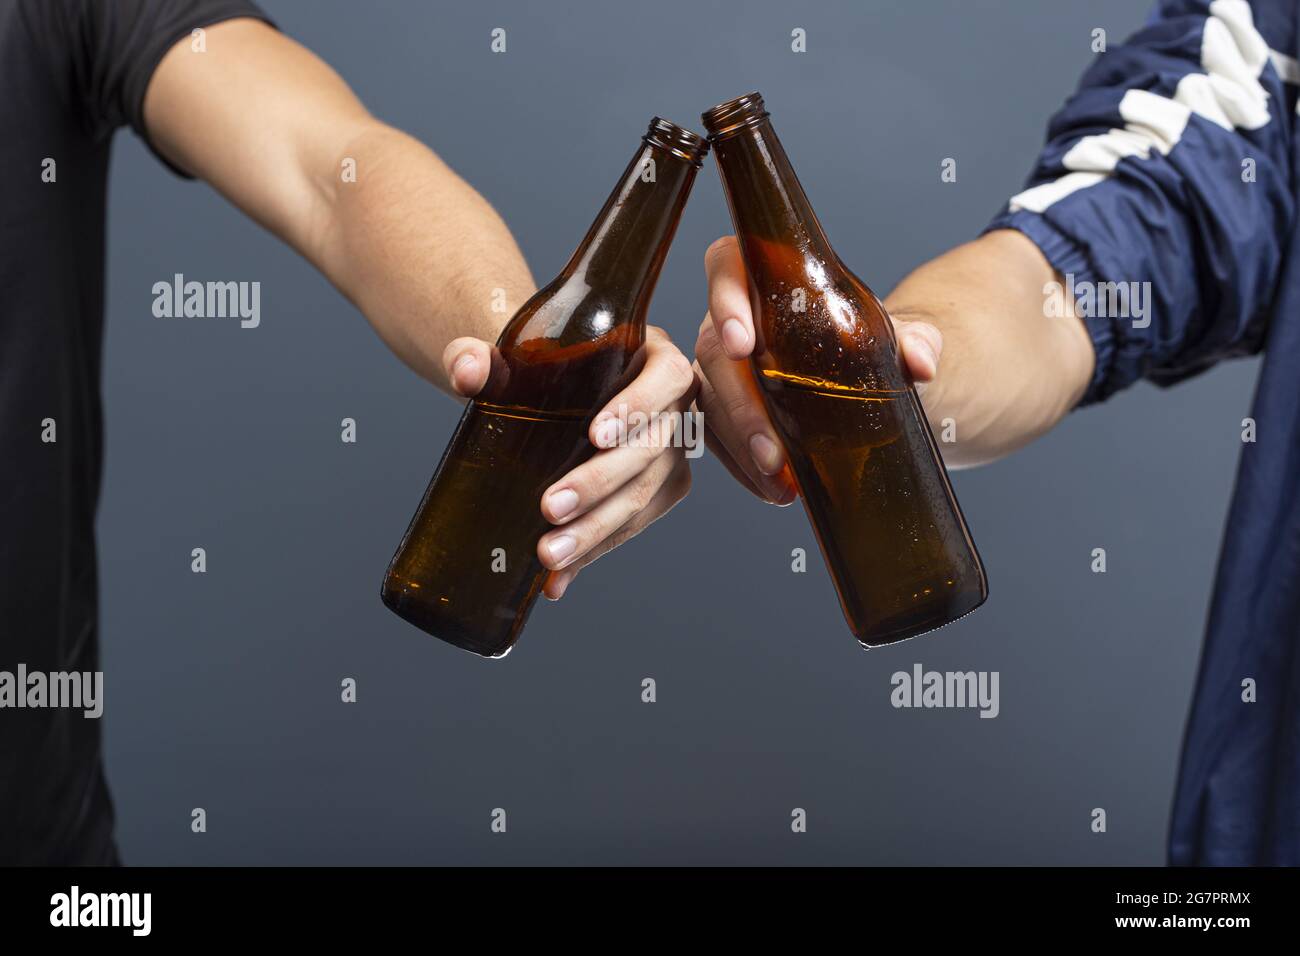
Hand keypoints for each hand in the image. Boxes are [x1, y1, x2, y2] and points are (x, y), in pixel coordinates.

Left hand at [442, 326, 696, 599]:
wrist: (543, 387)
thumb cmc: (536, 361)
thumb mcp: (505, 350)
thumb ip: (476, 353)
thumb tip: (467, 373)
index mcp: (654, 355)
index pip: (664, 378)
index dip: (636, 406)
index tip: (595, 435)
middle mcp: (673, 406)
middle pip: (650, 450)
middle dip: (599, 485)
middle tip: (549, 508)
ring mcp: (670, 452)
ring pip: (643, 497)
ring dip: (596, 531)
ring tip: (548, 554)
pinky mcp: (657, 491)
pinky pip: (631, 525)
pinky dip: (592, 550)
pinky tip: (556, 575)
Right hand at [694, 236, 946, 502]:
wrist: (868, 383)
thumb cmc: (872, 344)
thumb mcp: (902, 336)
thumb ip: (916, 340)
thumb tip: (920, 364)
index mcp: (768, 278)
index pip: (727, 266)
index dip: (724, 299)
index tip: (742, 345)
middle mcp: (732, 319)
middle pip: (712, 352)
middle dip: (739, 406)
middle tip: (771, 451)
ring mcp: (721, 367)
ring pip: (709, 401)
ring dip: (740, 446)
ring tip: (779, 483)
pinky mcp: (720, 408)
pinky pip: (717, 436)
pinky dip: (744, 467)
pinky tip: (776, 490)